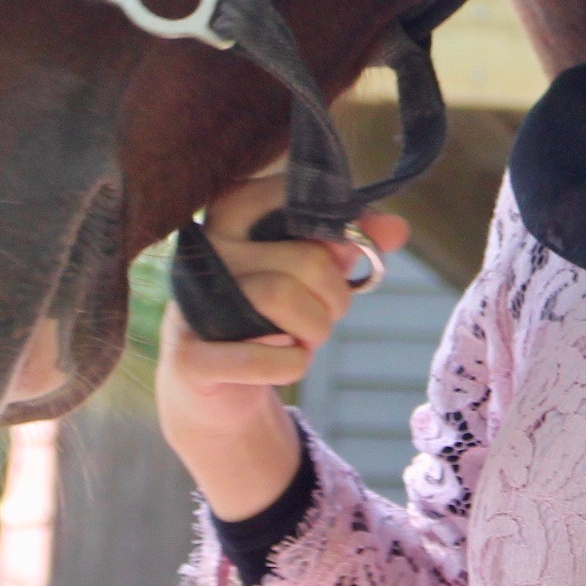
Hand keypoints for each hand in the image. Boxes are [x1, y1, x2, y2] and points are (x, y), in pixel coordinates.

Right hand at [154, 170, 408, 521]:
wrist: (216, 386)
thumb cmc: (269, 313)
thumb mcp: (314, 271)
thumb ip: (352, 243)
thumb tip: (395, 229)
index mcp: (235, 212)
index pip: (300, 198)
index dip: (342, 232)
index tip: (345, 257)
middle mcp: (206, 248)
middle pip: (308, 258)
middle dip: (336, 298)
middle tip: (325, 314)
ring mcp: (190, 301)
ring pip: (283, 296)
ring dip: (316, 329)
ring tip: (304, 338)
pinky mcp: (190, 357)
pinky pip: (268, 358)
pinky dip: (294, 364)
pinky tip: (287, 362)